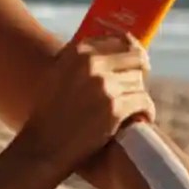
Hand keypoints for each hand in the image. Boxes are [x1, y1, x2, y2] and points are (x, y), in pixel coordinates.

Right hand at [15, 33, 153, 175]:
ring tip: (136, 108)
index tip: (136, 64)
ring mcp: (105, 86)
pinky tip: (142, 119)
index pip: (120, 41)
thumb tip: (108, 54)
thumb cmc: (48, 116)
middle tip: (139, 87)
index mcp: (78, 52)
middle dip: (140, 73)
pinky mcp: (115, 108)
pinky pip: (144, 102)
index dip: (132, 53)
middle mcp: (92, 64)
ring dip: (140, 96)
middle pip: (136, 58)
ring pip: (140, 82)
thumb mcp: (56, 76)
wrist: (42, 147)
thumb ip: (79, 62)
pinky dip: (146, 111)